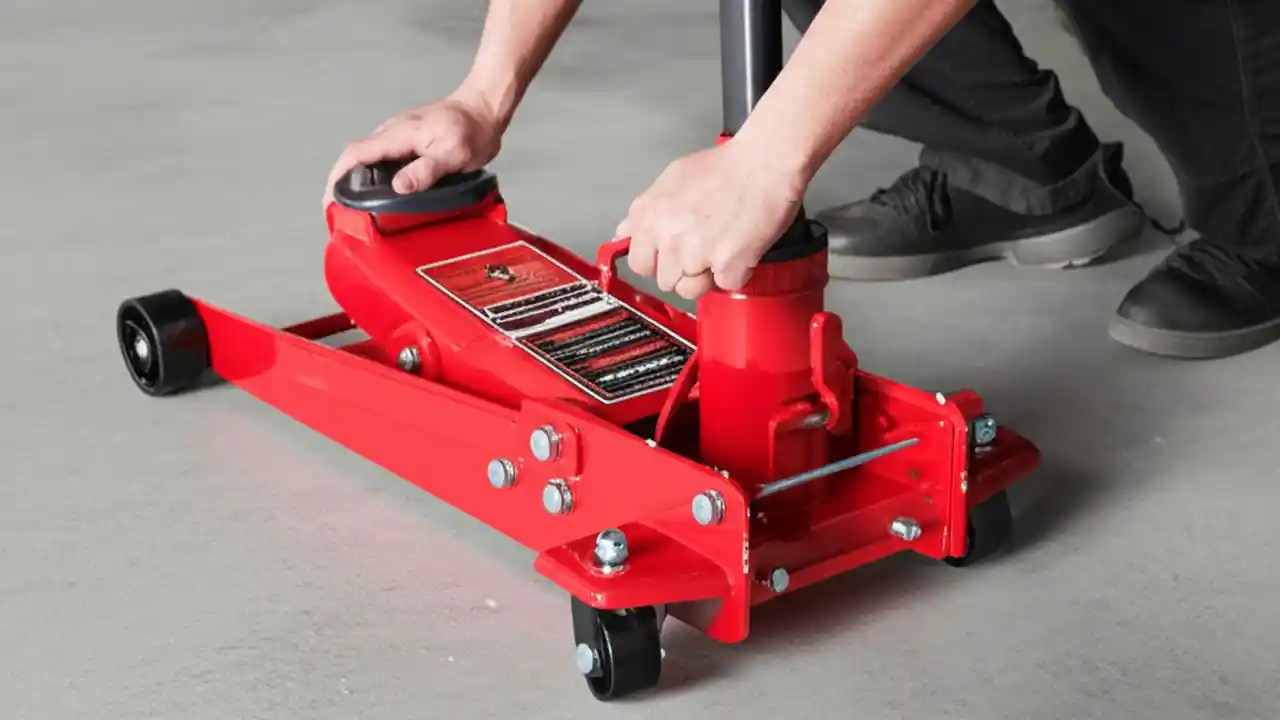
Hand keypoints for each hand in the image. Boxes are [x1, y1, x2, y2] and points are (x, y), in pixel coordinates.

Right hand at [322, 92, 503, 206]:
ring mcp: (399, 134)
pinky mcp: (408, 139)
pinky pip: (384, 157)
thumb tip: (398, 186)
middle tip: (342, 213)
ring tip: (358, 209)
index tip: (330, 201)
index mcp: (398, 135)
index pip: (355, 154)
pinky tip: (384, 193)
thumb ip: (426, 170)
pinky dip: (376, 175)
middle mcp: (392, 132)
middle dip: (343, 184)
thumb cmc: (473, 131)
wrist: (485, 109)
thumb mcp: (453, 155)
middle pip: (356, 157)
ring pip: (369, 158)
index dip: (337, 177)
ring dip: (358, 180)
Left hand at [615, 141, 805, 299]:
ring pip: (691, 289)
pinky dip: (736, 273)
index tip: (670, 256)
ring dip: (707, 277)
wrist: (765, 163)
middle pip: (665, 280)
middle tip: (703, 248)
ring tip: (721, 248)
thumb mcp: (671, 179)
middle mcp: (668, 237)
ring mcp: (696, 255)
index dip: (658, 260)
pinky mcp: (727, 266)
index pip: (639, 262)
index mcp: (649, 216)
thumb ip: (647, 212)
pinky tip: (740, 249)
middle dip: (683, 270)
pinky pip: (725, 286)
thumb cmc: (726, 167)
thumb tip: (626, 232)